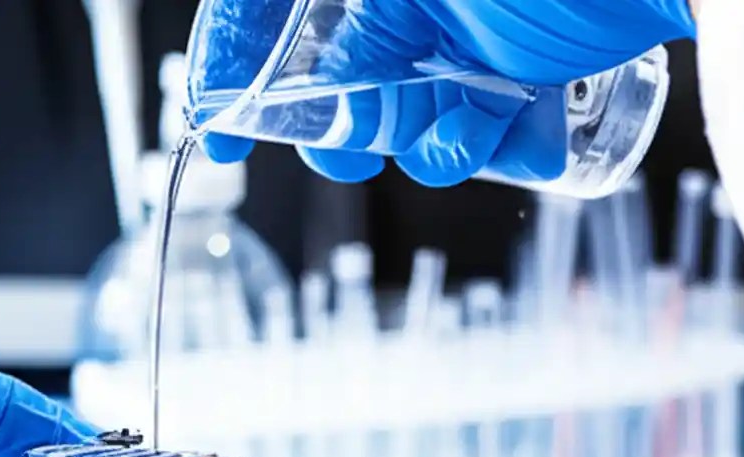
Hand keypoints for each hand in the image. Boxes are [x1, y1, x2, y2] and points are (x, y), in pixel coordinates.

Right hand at [201, 0, 694, 184]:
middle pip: (333, 77)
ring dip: (420, 144)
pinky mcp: (522, 73)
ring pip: (406, 115)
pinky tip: (513, 133)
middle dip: (336, 130)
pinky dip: (485, 147)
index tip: (221, 133)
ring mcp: (465, 35)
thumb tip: (325, 80)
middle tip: (345, 155)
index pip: (265, 12)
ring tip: (460, 130)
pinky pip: (480, 129)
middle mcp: (409, 2)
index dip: (229, 68)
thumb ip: (365, 27)